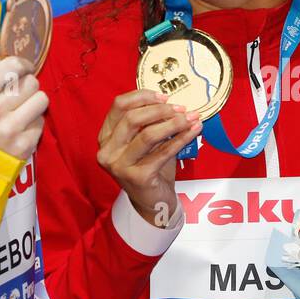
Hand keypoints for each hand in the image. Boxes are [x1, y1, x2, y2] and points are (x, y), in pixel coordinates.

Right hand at [0, 56, 48, 159]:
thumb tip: (19, 63)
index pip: (12, 66)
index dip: (23, 65)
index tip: (25, 70)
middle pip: (31, 82)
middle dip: (28, 86)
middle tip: (21, 95)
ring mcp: (11, 129)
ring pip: (42, 99)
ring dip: (34, 103)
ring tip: (23, 110)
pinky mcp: (25, 144)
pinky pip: (41, 121)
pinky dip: (34, 123)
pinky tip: (21, 128)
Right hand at [97, 90, 200, 225]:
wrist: (153, 202)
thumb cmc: (150, 166)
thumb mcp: (145, 141)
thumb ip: (150, 123)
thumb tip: (173, 103)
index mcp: (106, 136)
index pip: (119, 106)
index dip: (142, 96)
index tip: (164, 96)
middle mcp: (107, 151)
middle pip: (132, 118)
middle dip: (160, 110)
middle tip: (181, 109)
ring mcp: (119, 165)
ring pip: (147, 135)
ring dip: (173, 123)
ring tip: (191, 118)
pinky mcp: (137, 177)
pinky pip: (163, 152)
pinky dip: (181, 139)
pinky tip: (194, 131)